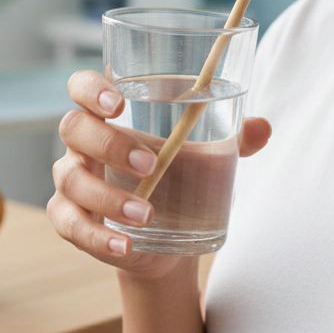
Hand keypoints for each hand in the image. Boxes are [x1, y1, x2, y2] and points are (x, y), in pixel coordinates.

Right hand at [47, 69, 271, 280]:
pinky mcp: (71, 219)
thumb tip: (263, 127)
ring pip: (71, 180)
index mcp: (108, 114)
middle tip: (150, 164)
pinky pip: (71, 226)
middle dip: (109, 145)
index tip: (118, 103)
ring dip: (109, 197)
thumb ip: (234, 138)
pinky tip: (126, 245)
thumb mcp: (206, 157)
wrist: (168, 237)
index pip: (81, 86)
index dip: (91, 89)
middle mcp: (82, 143)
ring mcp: (72, 181)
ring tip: (148, 214)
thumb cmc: (180, 178)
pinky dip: (98, 237)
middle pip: (74, 128)